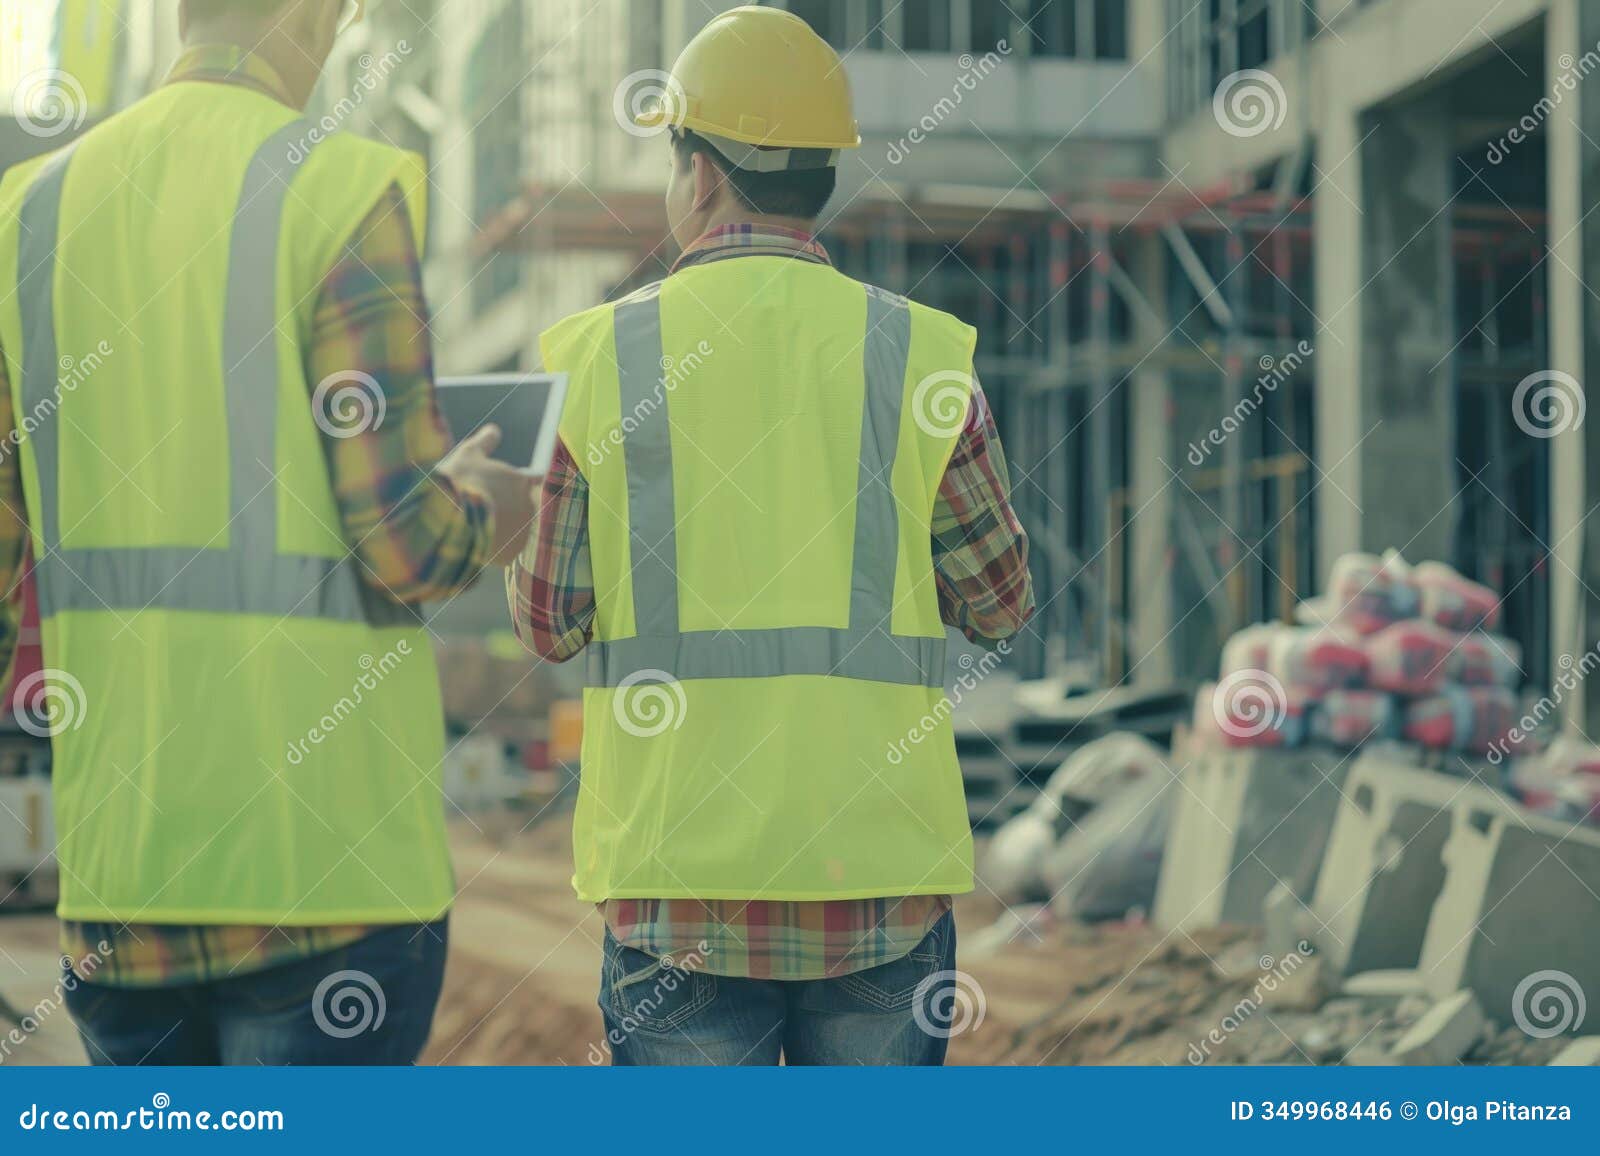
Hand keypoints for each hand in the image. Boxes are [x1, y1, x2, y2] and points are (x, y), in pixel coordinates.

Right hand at [438, 425, 542, 565]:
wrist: (448, 517)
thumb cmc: (459, 481)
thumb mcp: (468, 454)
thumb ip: (485, 442)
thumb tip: (495, 429)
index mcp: (522, 481)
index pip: (535, 480)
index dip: (526, 482)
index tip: (521, 483)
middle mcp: (528, 506)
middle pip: (522, 507)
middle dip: (506, 507)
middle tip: (483, 506)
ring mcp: (522, 531)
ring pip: (513, 529)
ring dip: (499, 527)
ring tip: (474, 523)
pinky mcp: (512, 553)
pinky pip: (505, 550)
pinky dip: (493, 547)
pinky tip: (475, 540)